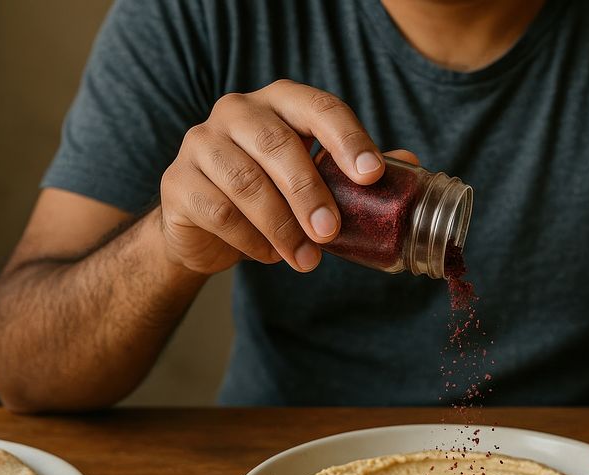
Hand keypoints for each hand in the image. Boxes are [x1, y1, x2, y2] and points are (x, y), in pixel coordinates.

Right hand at [159, 79, 415, 274]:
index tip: (372, 174)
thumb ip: (355, 171)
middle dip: (309, 192)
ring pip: (245, 182)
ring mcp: (201, 143)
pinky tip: (269, 255)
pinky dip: (250, 240)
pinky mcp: (178, 182)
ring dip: (282, 227)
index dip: (348, 138)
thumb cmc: (271, 191)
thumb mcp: (317, 178)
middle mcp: (237, 111)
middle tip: (331, 231)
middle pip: (277, 144)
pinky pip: (219, 212)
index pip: (319, 107)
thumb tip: (410, 166)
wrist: (205, 223)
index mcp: (281, 102)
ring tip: (307, 260)